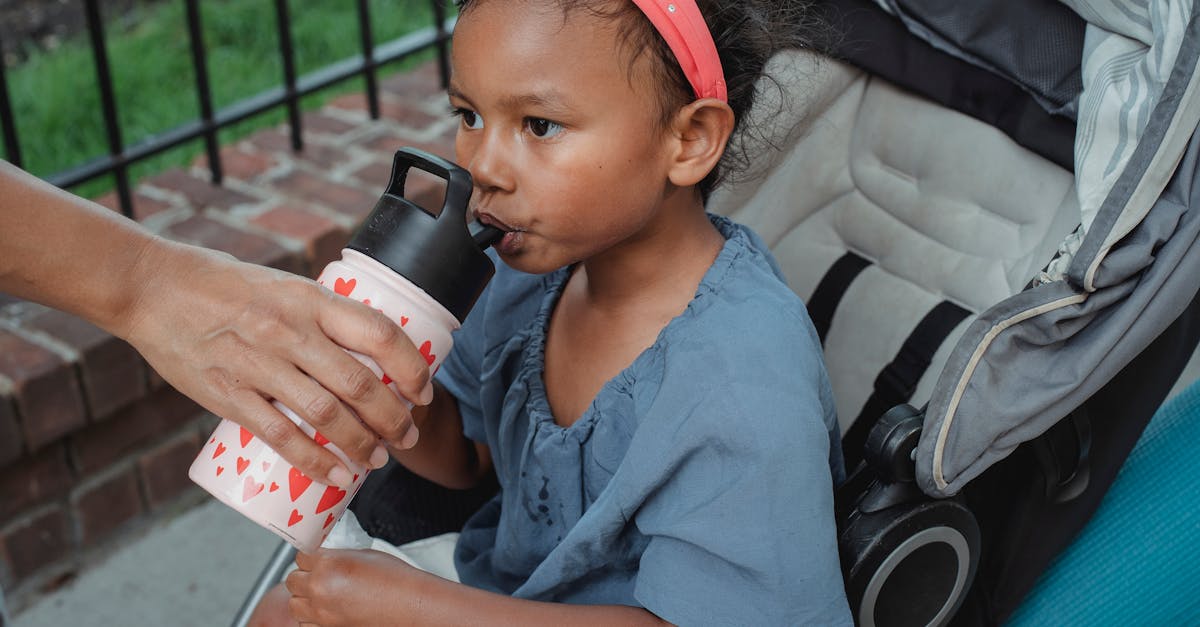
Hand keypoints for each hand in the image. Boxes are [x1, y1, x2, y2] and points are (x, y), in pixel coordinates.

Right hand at [116, 240, 432, 486]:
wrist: (153, 289)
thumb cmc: (223, 286)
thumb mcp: (284, 286)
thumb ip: (319, 316)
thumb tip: (364, 350)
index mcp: (311, 300)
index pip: (380, 334)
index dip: (412, 368)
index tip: (424, 393)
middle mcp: (290, 331)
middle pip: (360, 384)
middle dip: (394, 419)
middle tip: (407, 438)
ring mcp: (258, 363)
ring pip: (326, 414)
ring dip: (361, 444)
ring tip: (376, 460)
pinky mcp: (227, 393)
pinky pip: (280, 435)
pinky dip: (314, 461)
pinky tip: (336, 476)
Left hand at [286, 548, 422, 625]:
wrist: (408, 605)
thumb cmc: (395, 581)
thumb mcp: (364, 555)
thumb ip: (339, 556)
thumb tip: (329, 557)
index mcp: (328, 565)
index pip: (301, 556)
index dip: (310, 556)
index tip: (317, 557)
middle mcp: (319, 589)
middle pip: (292, 580)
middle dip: (304, 576)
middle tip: (319, 574)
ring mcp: (321, 613)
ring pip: (294, 604)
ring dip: (304, 597)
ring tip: (320, 593)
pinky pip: (305, 622)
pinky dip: (311, 617)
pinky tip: (326, 610)